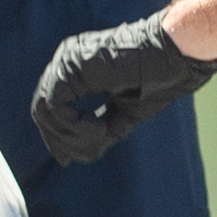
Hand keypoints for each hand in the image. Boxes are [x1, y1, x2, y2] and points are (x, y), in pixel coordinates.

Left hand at [32, 15, 216, 166]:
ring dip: (72, 136)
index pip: (50, 107)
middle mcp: (66, 62)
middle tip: (90, 153)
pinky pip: (57, 106)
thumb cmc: (157, 81)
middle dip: (62, 141)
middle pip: (42, 111)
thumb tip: (67, 158)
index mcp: (76, 69)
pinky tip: (100, 129)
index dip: (57, 137)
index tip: (70, 159)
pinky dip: (76, 126)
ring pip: (46, 112)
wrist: (174, 58)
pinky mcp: (72, 65)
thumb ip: (94, 130)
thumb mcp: (121, 114)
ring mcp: (68, 61)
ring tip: (102, 138)